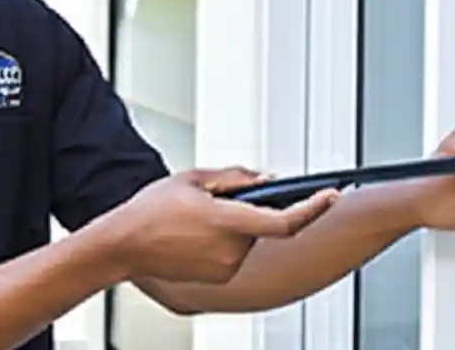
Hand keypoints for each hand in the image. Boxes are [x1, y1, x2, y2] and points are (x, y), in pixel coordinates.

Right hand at [98, 167, 338, 283]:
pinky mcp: (219, 277)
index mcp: (227, 222)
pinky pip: (235, 252)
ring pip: (248, 238)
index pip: (284, 221)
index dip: (313, 208)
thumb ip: (236, 177)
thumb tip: (266, 179)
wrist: (123, 245)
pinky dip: (225, 239)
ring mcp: (225, 268)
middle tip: (219, 197)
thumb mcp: (193, 178)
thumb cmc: (151, 210)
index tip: (331, 196)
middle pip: (263, 224)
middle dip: (252, 207)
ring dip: (236, 223)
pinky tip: (195, 232)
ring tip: (197, 216)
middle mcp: (230, 250)